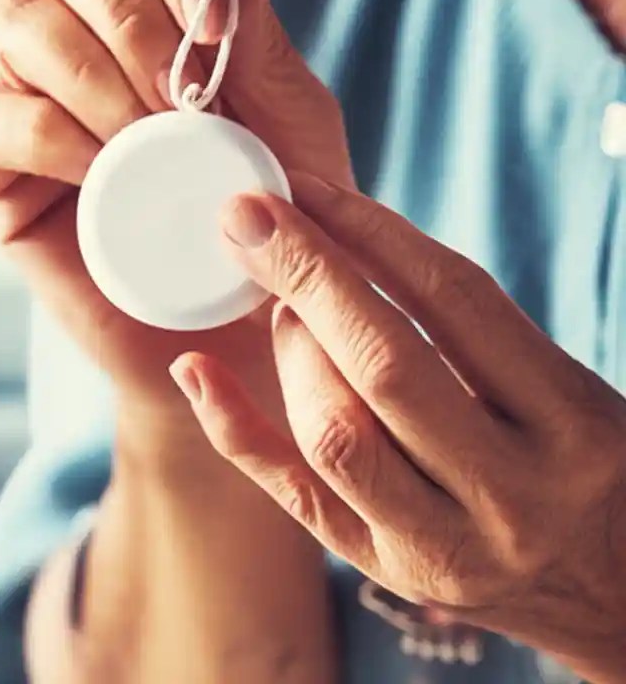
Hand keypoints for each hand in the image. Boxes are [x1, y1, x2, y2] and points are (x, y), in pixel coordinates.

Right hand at [0, 0, 352, 426]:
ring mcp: (30, 101)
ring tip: (144, 138)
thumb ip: (252, 33)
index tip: (215, 31)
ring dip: (89, 72)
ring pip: (18, 19)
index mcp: (148, 21)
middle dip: (130, 21)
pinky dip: (43, 133)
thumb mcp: (281, 121)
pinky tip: (97, 171)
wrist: (239, 332)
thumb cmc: (268, 222)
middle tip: (182, 98)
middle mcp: (80, 46)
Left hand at [171, 173, 625, 680]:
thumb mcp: (573, 392)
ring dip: (289, 351)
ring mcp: (442, 543)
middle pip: (386, 364)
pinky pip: (295, 495)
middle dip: (306, 277)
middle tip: (247, 217)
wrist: (616, 594)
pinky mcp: (385, 569)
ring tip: (276, 304)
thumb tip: (342, 236)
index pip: (456, 302)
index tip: (304, 185)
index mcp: (571, 421)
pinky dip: (235, 429)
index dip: (371, 231)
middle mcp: (510, 490)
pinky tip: (195, 369)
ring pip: (333, 433)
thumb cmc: (584, 466)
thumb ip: (480, 333)